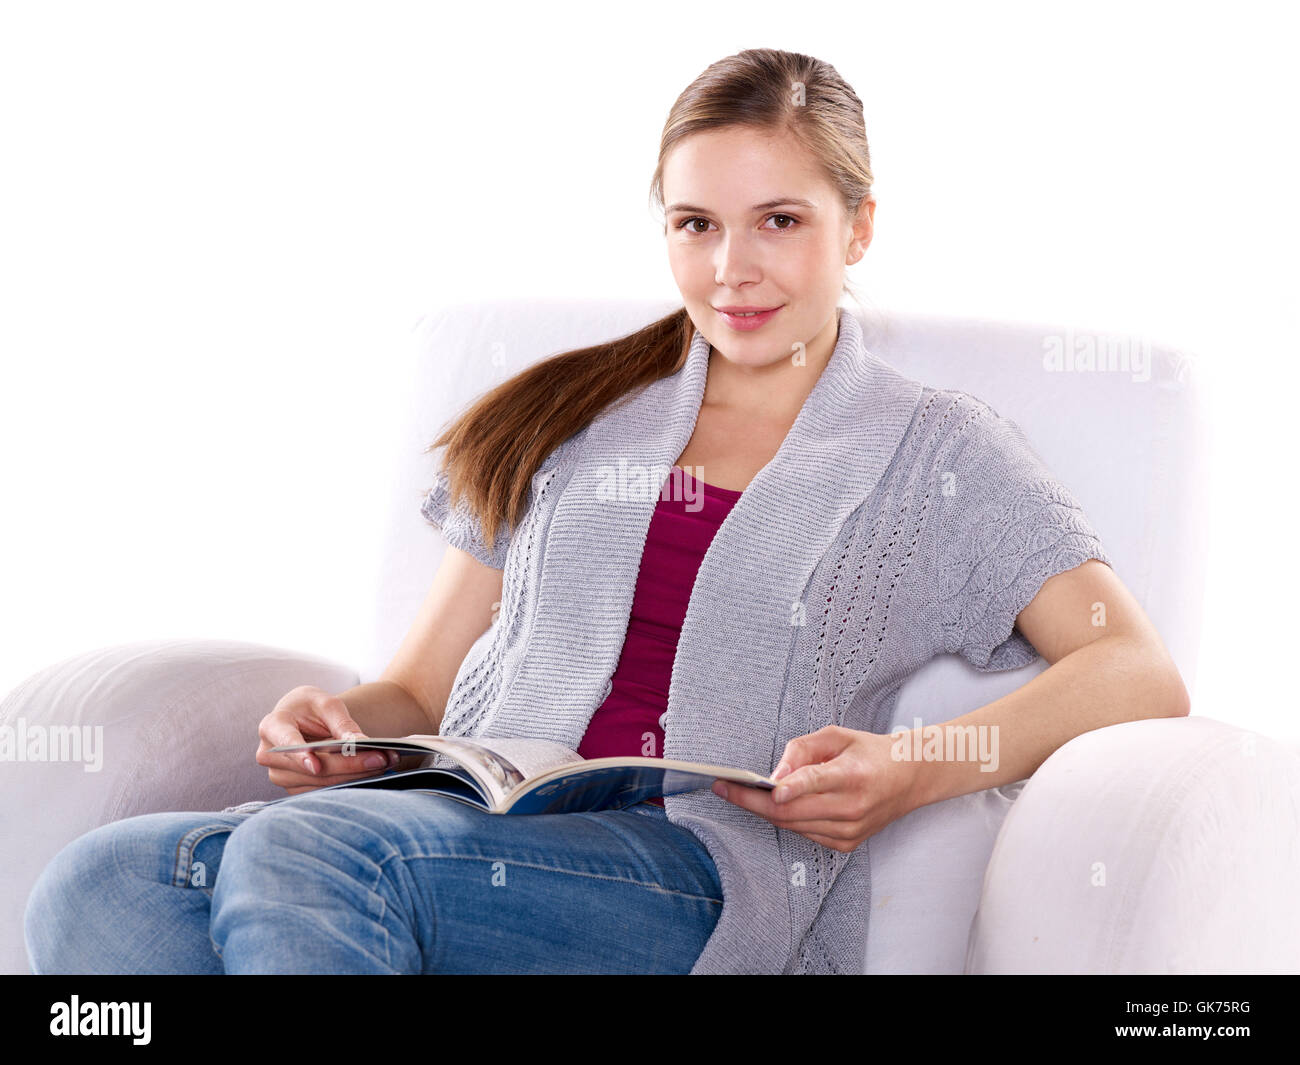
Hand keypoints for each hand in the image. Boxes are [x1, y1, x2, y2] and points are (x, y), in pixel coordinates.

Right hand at [256, 685, 400, 794]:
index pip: (284, 743)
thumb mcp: (326, 703)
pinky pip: (324, 789)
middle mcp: (270, 755)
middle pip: (312, 767)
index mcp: (272, 726)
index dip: (300, 756)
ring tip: (385, 762)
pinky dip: (350, 780)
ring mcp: (281, 775)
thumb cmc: (310, 707)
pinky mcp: (296, 787)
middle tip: (381, 757)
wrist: (300, 717)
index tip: (316, 765)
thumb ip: (341, 722)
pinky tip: (372, 771)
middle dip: (349, 763)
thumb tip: (359, 741)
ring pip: (321, 782)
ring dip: (355, 774)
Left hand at [709, 725, 921, 852]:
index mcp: (854, 775)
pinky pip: (804, 832)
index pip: (818, 782)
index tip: (769, 788)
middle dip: (752, 801)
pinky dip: (785, 819)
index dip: (792, 787)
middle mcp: (853, 807)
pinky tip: (770, 805)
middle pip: (794, 811)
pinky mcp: (846, 844)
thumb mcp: (838, 735)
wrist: (910, 779)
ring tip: (736, 793)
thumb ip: (803, 749)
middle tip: (723, 788)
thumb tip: (774, 774)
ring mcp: (850, 831)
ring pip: (793, 825)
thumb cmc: (870, 752)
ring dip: (761, 811)